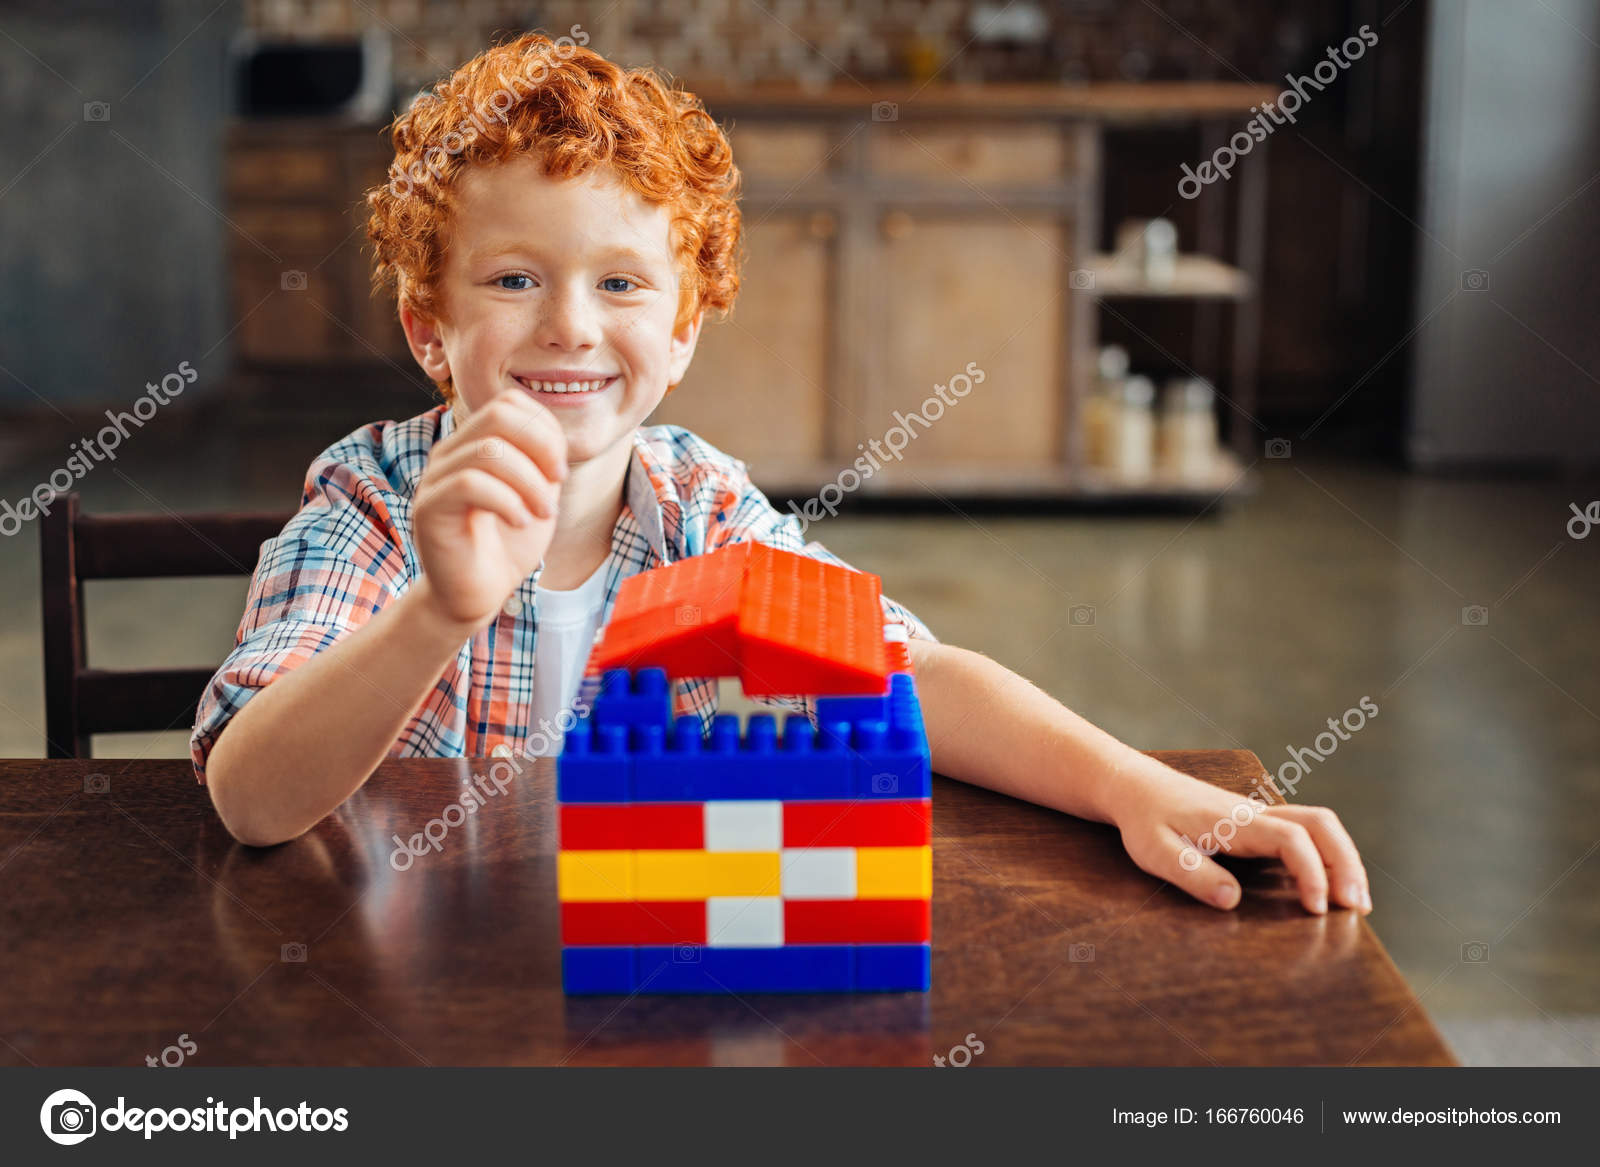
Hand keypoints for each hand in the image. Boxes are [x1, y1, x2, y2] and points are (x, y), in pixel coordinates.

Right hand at [412, 390, 566, 628]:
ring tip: (543, 514)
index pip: (509, 403)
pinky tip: (520, 522)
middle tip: (556, 485)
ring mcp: (435, 478)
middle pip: (498, 416)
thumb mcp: (537, 494)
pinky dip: (507, 502)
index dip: (545, 430)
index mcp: (475, 444)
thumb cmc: (507, 545)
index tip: (559, 471)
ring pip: (488, 451)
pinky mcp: (429, 509)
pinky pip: (469, 484)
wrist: (477, 593)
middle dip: (540, 448)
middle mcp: (451, 453)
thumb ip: (543, 460)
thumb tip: (553, 433)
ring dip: (530, 483)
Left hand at [1107, 757, 1371, 914]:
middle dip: (1347, 863)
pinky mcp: (1258, 824)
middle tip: (1358, 906)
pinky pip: (1306, 833)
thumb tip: (1232, 900)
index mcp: (1235, 820)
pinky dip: (1328, 856)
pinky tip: (1329, 885)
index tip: (1316, 909)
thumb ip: (1191, 872)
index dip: (1311, 873)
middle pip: (1322, 824)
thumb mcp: (1154, 851)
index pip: (1291, 839)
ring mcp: (1260, 816)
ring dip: (1343, 859)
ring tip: (1355, 901)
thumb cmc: (1143, 820)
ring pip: (1319, 825)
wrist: (1135, 786)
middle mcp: (1256, 813)